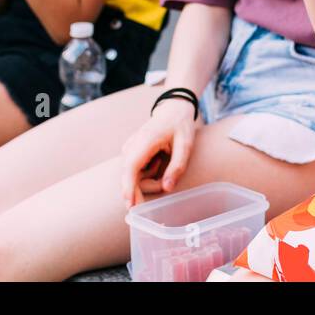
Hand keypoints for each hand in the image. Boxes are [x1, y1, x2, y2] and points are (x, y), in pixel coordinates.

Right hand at [120, 98, 199, 213]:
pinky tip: (157, 161)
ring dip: (149, 179)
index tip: (130, 203)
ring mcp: (128, 150)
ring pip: (133, 176)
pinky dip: (147, 174)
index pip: (131, 167)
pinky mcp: (129, 154)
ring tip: (163, 163)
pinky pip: (135, 172)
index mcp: (145, 140)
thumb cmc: (179, 126)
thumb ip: (177, 166)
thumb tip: (167, 188)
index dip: (129, 187)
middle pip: (132, 177)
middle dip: (149, 186)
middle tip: (166, 181)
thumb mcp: (186, 145)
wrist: (172, 110)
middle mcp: (132, 146)